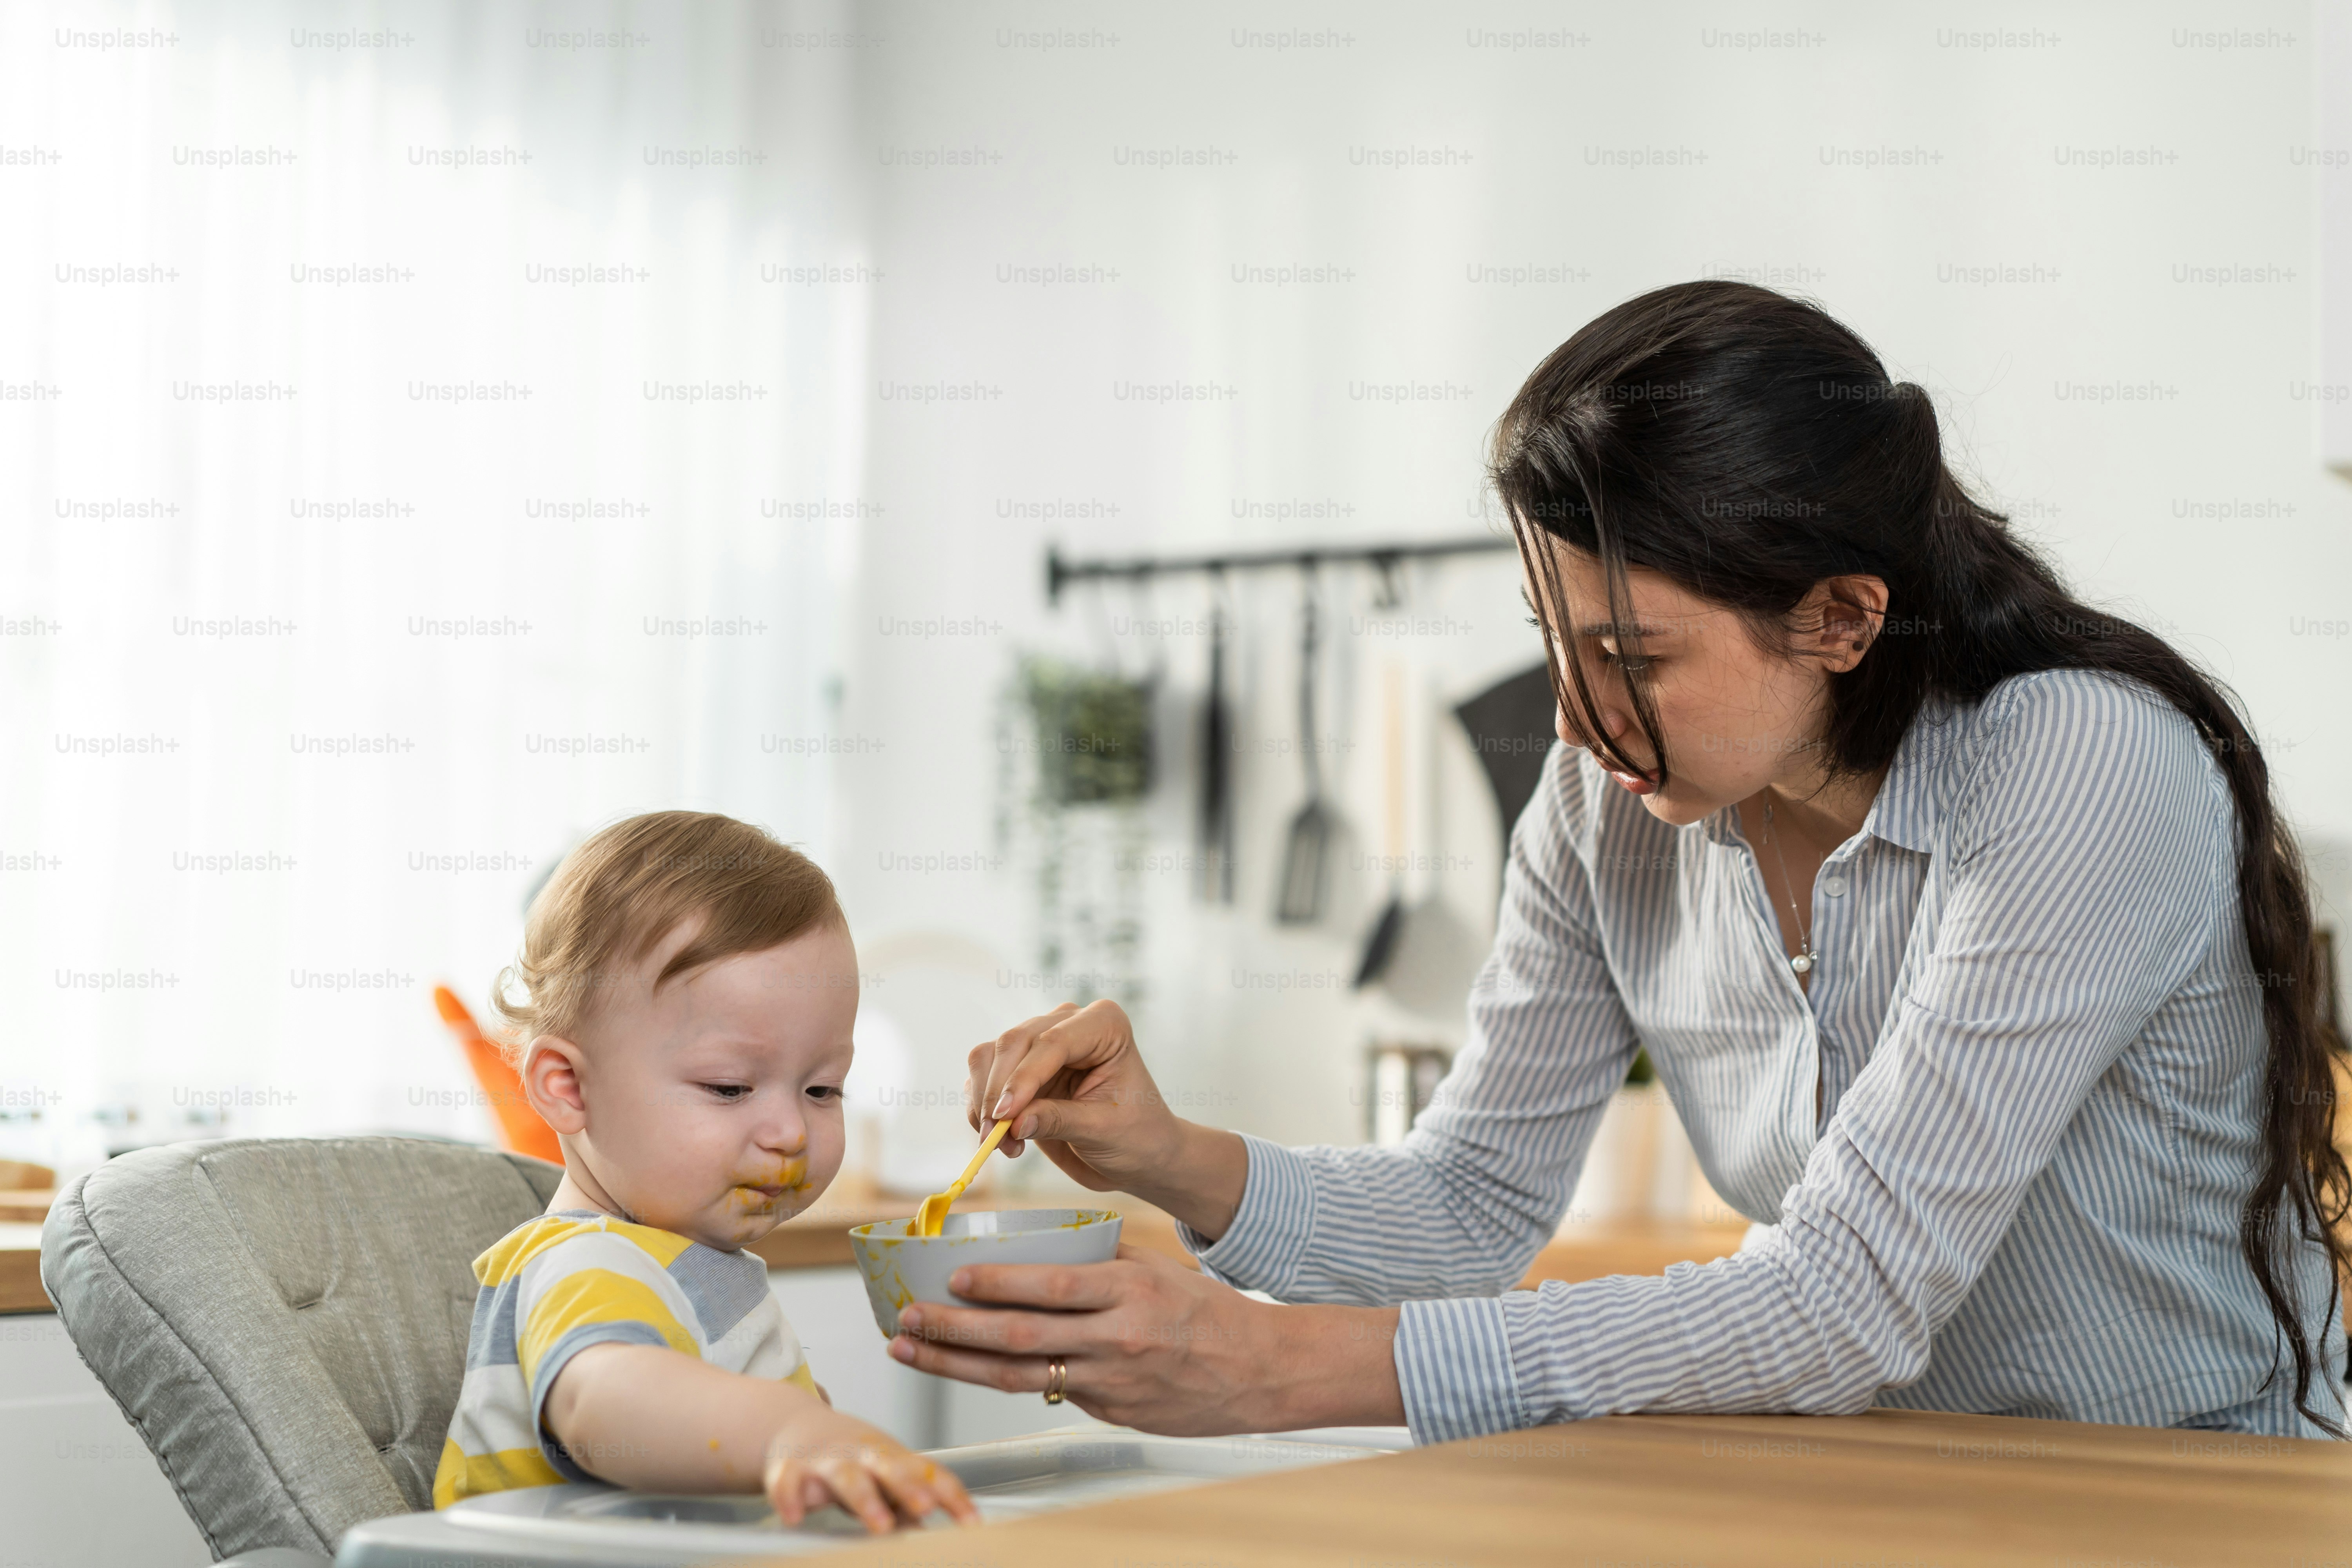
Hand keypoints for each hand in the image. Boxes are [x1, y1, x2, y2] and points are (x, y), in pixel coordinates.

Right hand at [763, 1410, 978, 1533]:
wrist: (796, 1424)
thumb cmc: (852, 1457)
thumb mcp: (887, 1473)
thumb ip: (911, 1500)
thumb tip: (938, 1531)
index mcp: (893, 1457)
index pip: (930, 1474)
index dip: (952, 1497)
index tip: (972, 1523)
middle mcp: (863, 1455)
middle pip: (890, 1467)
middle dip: (909, 1487)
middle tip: (925, 1507)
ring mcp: (827, 1460)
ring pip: (846, 1476)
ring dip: (864, 1499)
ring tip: (879, 1524)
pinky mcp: (789, 1469)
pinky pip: (788, 1482)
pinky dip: (790, 1498)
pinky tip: (795, 1517)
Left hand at [887, 1243, 1404, 1434]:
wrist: (1260, 1371)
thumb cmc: (1206, 1311)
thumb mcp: (1156, 1270)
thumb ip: (1100, 1260)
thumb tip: (1039, 1247)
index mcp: (1127, 1292)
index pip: (1048, 1288)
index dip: (994, 1285)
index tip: (951, 1278)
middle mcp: (1115, 1339)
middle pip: (1017, 1339)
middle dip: (950, 1331)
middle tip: (903, 1321)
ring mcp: (1111, 1384)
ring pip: (1018, 1377)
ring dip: (956, 1365)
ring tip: (911, 1351)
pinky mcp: (1111, 1413)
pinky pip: (1052, 1395)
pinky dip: (1009, 1381)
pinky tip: (972, 1369)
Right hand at [966, 1000, 1185, 1191]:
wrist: (1138, 1153)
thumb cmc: (1136, 1136)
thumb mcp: (1102, 1130)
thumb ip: (1058, 1121)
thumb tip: (1011, 1123)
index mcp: (1104, 1025)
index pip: (1052, 1042)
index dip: (1022, 1078)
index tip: (1004, 1117)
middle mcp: (1069, 1023)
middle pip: (1013, 1043)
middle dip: (997, 1092)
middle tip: (994, 1138)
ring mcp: (1042, 1042)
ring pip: (990, 1055)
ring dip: (985, 1102)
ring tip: (1002, 1144)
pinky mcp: (1021, 1067)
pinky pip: (984, 1075)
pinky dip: (981, 1107)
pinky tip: (1001, 1138)